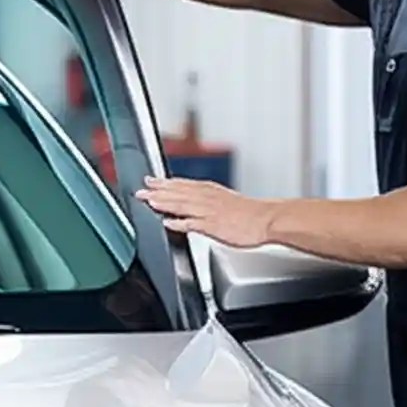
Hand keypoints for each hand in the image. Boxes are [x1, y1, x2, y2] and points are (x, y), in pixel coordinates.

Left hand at [134, 176, 273, 247]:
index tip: (150, 180)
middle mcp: (206, 198)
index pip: (182, 184)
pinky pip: (192, 224)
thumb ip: (208, 199)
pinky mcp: (213, 226)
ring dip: (163, 202)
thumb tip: (195, 200)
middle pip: (177, 192)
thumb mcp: (226, 199)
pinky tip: (167, 222)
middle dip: (157, 191)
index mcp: (209, 190)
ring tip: (148, 201)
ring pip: (181, 204)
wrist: (266, 219)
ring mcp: (208, 212)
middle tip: (140, 190)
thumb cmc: (249, 212)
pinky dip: (179, 222)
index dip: (164, 182)